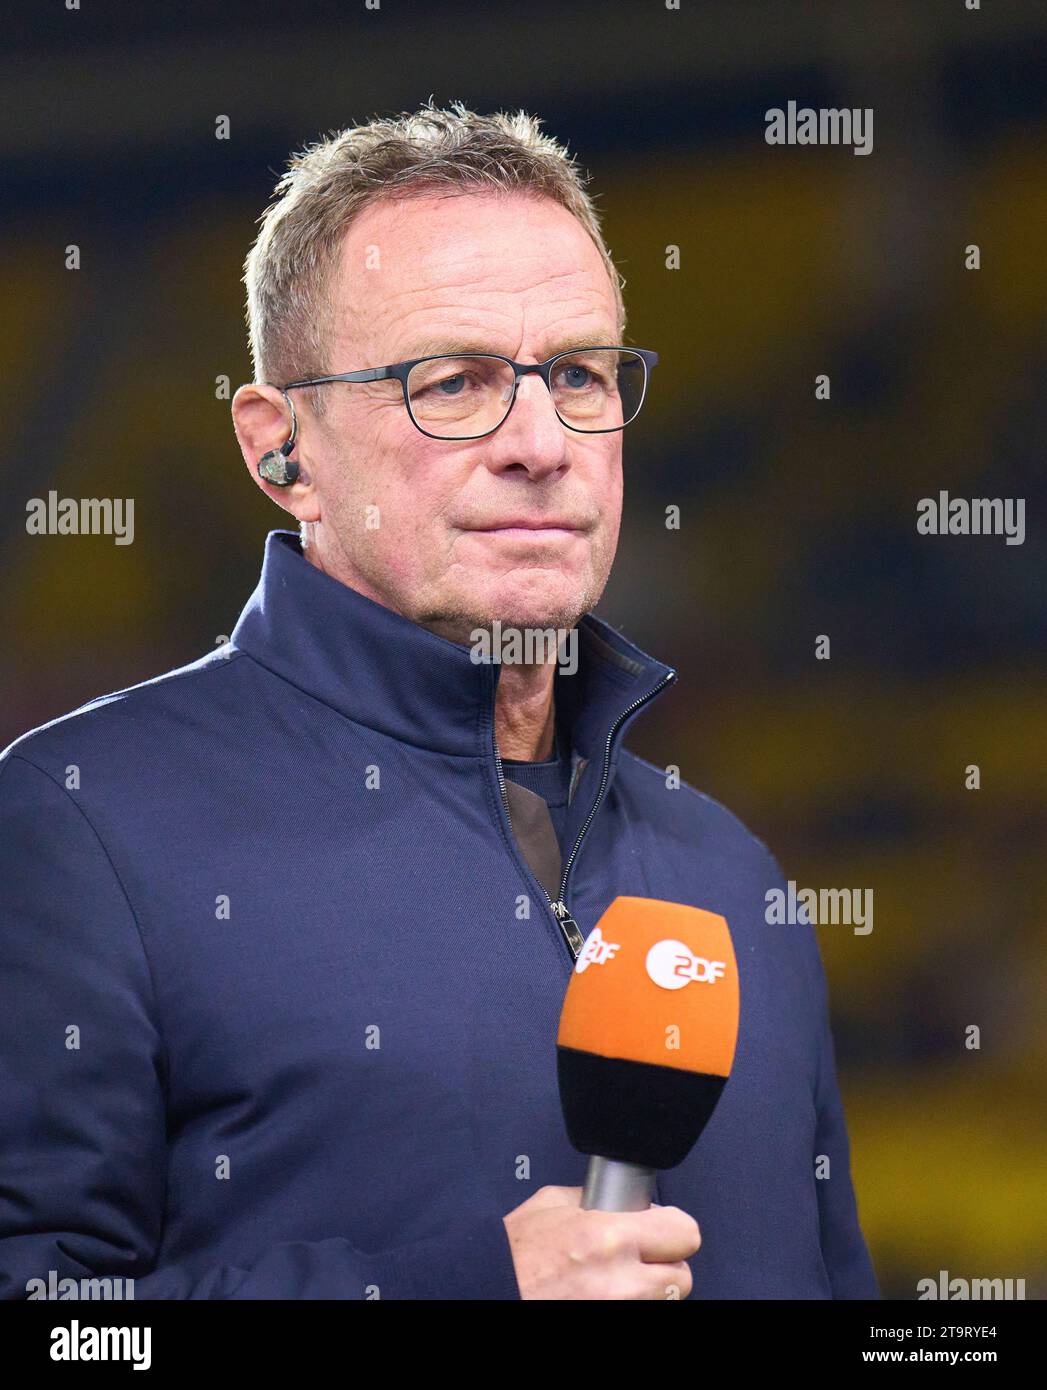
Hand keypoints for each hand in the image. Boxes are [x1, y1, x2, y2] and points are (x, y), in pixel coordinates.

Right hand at [502, 1184, 698, 1299]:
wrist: (489, 1287)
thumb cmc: (513, 1252)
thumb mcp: (552, 1204)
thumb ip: (595, 1200)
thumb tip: (623, 1199)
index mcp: (609, 1235)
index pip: (684, 1232)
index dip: (673, 1228)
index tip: (661, 1228)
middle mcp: (620, 1279)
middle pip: (682, 1277)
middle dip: (665, 1265)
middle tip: (641, 1259)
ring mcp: (616, 1309)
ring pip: (663, 1301)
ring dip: (649, 1289)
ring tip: (619, 1279)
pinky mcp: (611, 1325)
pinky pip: (638, 1312)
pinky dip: (629, 1304)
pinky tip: (605, 1294)